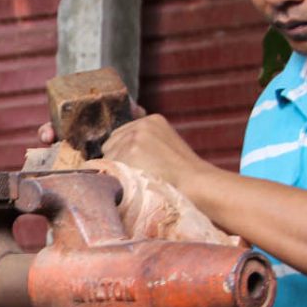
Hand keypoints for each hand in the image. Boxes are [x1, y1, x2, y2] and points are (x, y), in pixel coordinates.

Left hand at [100, 113, 214, 195]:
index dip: (122, 155)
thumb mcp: (168, 148)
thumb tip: (121, 154)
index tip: (131, 168)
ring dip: (116, 171)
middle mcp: (141, 124)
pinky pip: (110, 167)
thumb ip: (148, 145)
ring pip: (108, 157)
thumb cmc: (184, 175)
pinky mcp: (131, 150)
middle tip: (134, 177)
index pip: (120, 136)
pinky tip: (132, 185)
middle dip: (117, 161)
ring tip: (137, 182)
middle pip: (110, 144)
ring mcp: (135, 136)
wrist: (198, 183)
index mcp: (152, 121)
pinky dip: (116, 178)